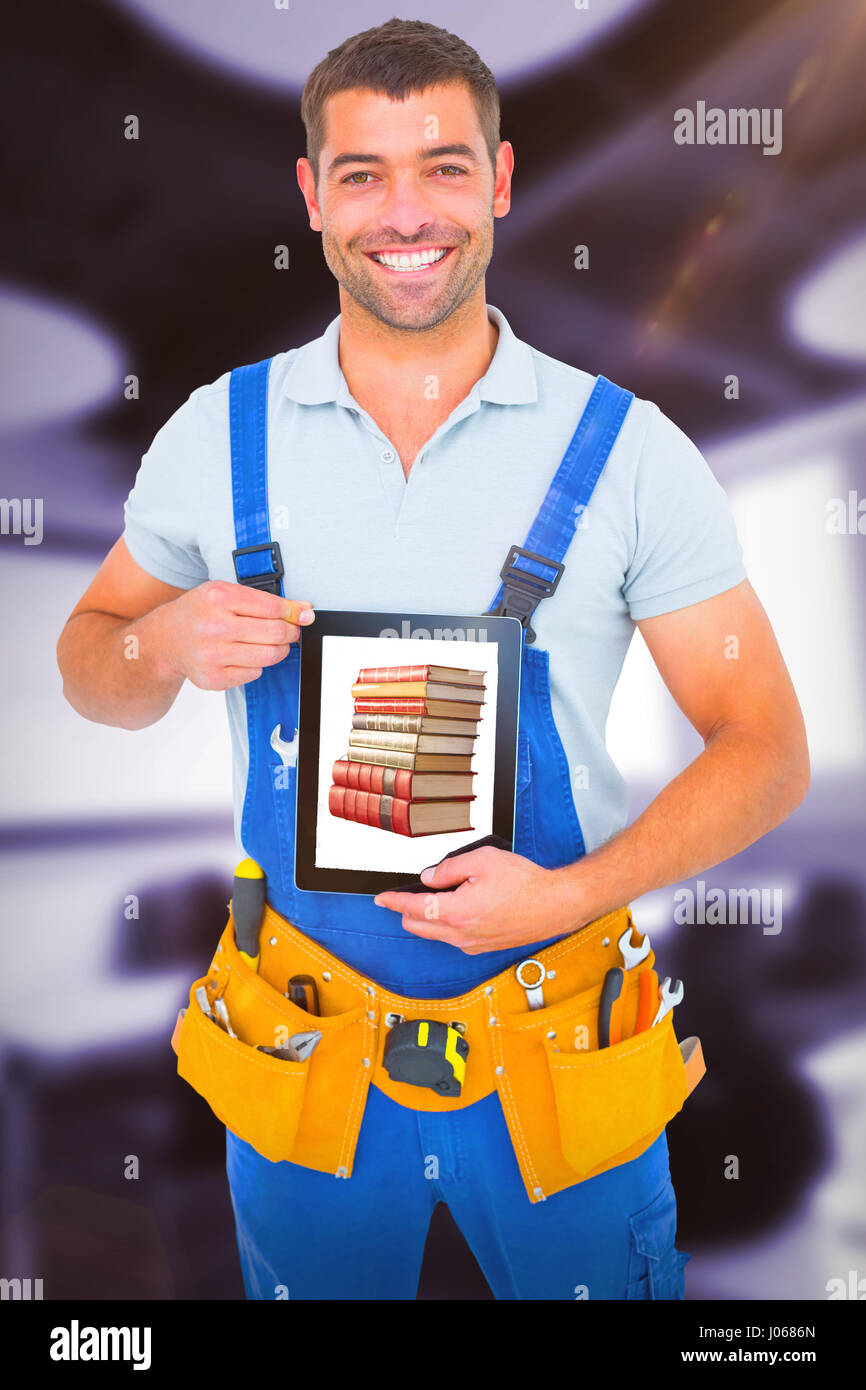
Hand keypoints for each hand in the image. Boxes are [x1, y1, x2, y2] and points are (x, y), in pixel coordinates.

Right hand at [157, 582, 313, 690]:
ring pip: (269, 656)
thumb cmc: (200, 612)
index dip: (294, 613)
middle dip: (290, 633)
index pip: (272, 607)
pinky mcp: (212, 678)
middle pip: (275, 633)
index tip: (303, 616)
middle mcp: (213, 626)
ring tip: (271, 643)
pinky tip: (245, 655)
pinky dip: (257, 664)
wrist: (165, 639)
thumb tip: (305, 611)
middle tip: (289, 632)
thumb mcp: (226, 593)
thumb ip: (265, 601)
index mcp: (218, 597)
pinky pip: (254, 673)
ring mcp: (211, 655)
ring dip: (278, 650)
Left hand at [373, 844, 574, 954]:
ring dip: (427, 917)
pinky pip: (452, 938)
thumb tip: (429, 877)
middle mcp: (461, 934)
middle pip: (417, 926)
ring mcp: (471, 944)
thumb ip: (449, 868)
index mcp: (457, 912)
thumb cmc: (525, 883)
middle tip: (410, 892)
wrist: (554, 905)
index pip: (412, 908)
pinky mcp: (482, 947)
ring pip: (434, 934)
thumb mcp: (482, 861)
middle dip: (407, 910)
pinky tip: (459, 907)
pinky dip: (446, 924)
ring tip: (441, 895)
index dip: (393, 901)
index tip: (381, 898)